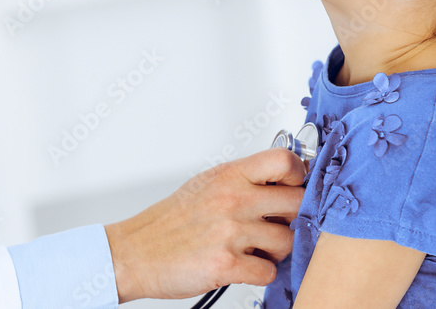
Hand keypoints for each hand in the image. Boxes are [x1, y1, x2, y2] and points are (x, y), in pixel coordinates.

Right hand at [104, 148, 306, 301]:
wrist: (137, 251)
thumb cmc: (171, 221)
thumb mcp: (207, 184)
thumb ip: (244, 180)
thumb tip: (283, 180)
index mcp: (230, 175)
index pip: (284, 161)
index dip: (298, 175)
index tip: (294, 186)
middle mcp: (233, 199)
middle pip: (297, 202)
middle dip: (292, 217)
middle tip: (277, 223)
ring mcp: (231, 232)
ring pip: (288, 241)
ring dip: (276, 250)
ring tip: (254, 248)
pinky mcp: (227, 264)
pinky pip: (269, 271)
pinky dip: (259, 273)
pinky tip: (243, 265)